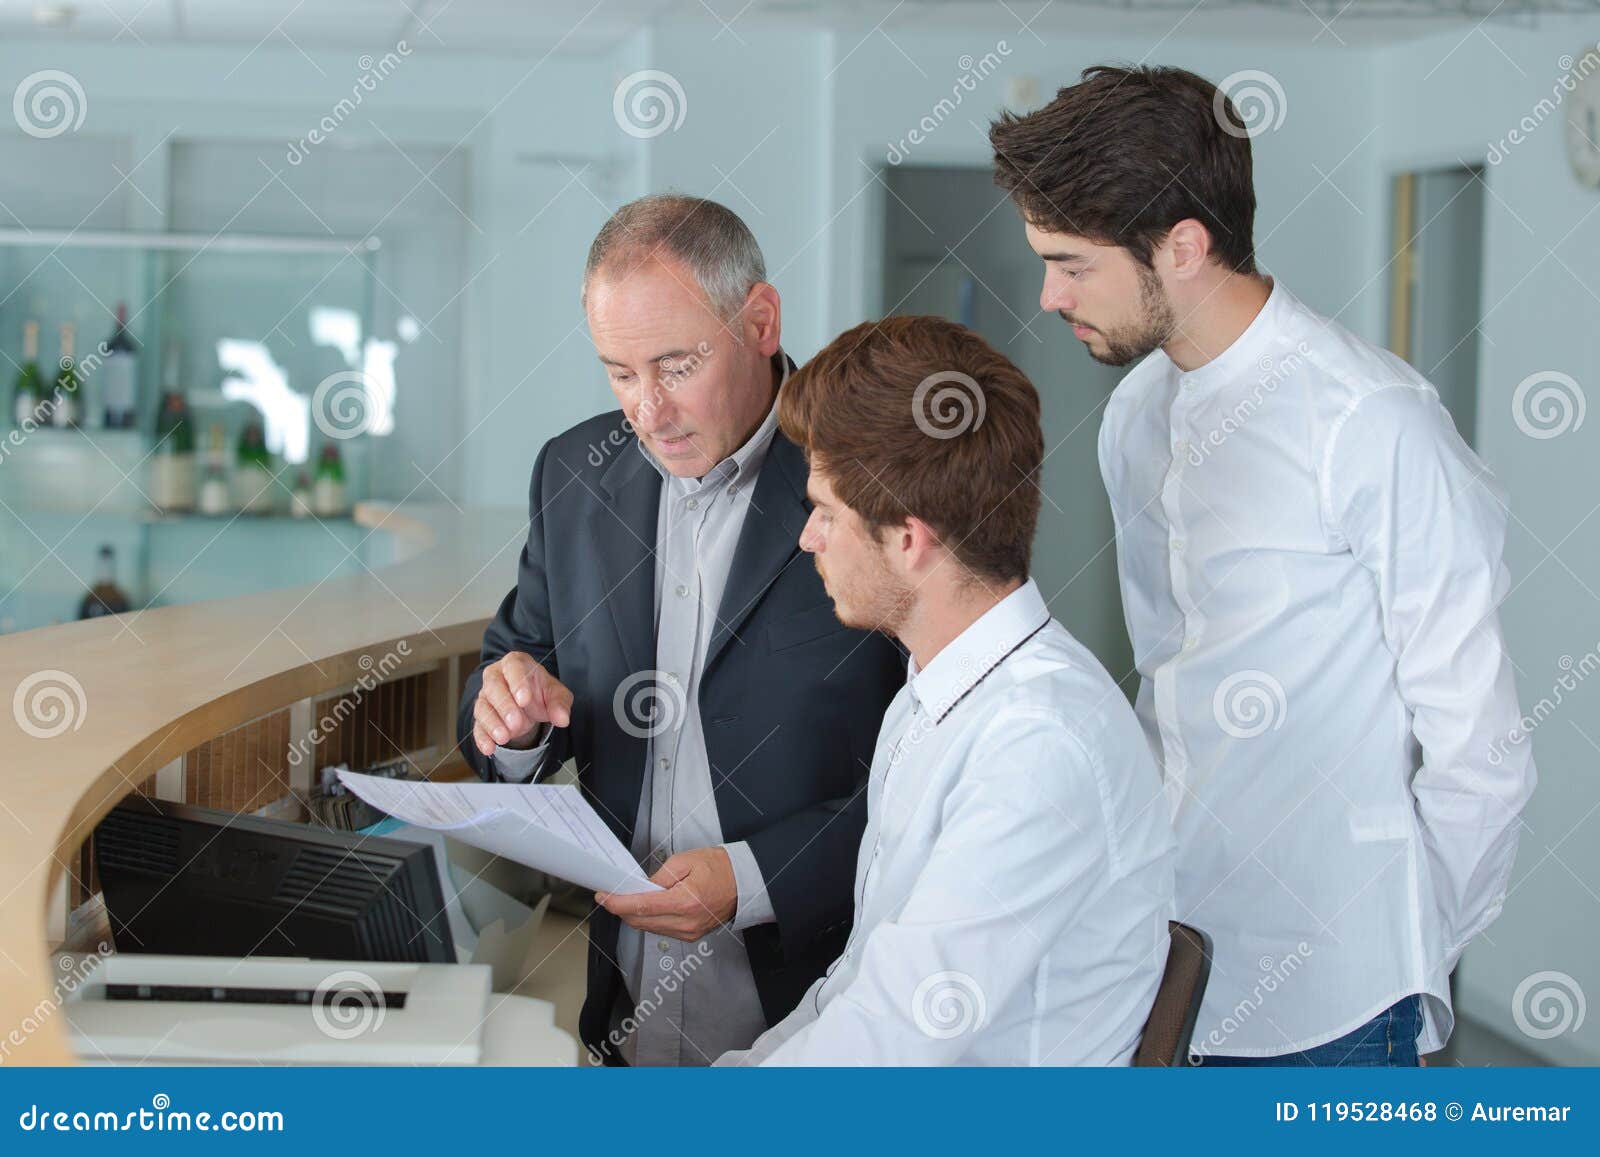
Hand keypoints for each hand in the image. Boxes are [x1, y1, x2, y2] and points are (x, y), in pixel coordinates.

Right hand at [472, 651, 573, 755]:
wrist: (528, 704)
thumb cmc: (540, 691)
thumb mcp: (556, 694)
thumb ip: (560, 703)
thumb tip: (562, 719)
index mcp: (515, 663)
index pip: (513, 667)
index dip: (517, 683)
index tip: (524, 700)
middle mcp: (496, 677)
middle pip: (494, 687)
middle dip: (505, 706)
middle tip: (516, 723)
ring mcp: (486, 697)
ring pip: (484, 707)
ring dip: (493, 724)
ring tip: (504, 738)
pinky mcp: (481, 716)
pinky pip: (478, 726)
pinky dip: (483, 738)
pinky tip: (489, 748)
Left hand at [596, 847, 737, 940]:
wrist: (744, 882)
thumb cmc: (719, 868)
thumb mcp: (686, 861)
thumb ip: (659, 877)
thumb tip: (640, 888)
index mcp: (685, 902)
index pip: (641, 907)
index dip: (617, 903)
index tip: (603, 897)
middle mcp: (686, 923)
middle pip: (640, 921)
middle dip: (622, 909)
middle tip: (612, 894)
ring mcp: (688, 932)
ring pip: (649, 928)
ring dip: (635, 914)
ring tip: (630, 898)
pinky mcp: (690, 935)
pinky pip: (661, 930)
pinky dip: (650, 919)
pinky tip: (648, 906)